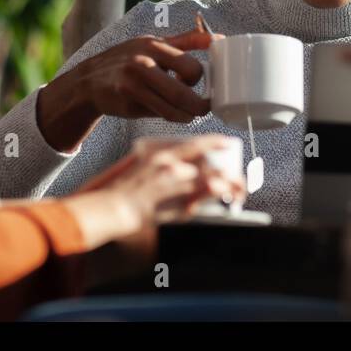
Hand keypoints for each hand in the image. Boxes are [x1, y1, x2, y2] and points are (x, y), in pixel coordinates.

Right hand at [38, 29, 219, 150]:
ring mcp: (133, 85)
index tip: (200, 83)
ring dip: (188, 114)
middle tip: (205, 106)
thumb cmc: (129, 59)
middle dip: (199, 105)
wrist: (89, 80)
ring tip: (191, 112)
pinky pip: (159, 114)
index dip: (199, 79)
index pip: (190, 67)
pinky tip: (174, 113)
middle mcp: (142, 64)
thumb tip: (218, 38)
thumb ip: (187, 40)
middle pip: (182, 93)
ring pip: (172, 109)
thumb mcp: (154, 43)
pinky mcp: (128, 103)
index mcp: (154, 46)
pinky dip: (173, 116)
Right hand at [64, 136, 246, 247]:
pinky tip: (222, 202)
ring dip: (227, 187)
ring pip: (210, 184)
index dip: (216, 142)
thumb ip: (164, 160)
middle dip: (228, 172)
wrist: (111, 207)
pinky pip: (200, 204)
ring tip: (238, 190)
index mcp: (162, 154)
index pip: (195, 144)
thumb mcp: (142, 162)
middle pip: (209, 167)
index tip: (229, 143)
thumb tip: (185, 162)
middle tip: (238, 177)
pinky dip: (212, 202)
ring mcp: (173, 189)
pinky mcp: (173, 208)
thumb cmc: (123, 185)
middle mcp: (170, 169)